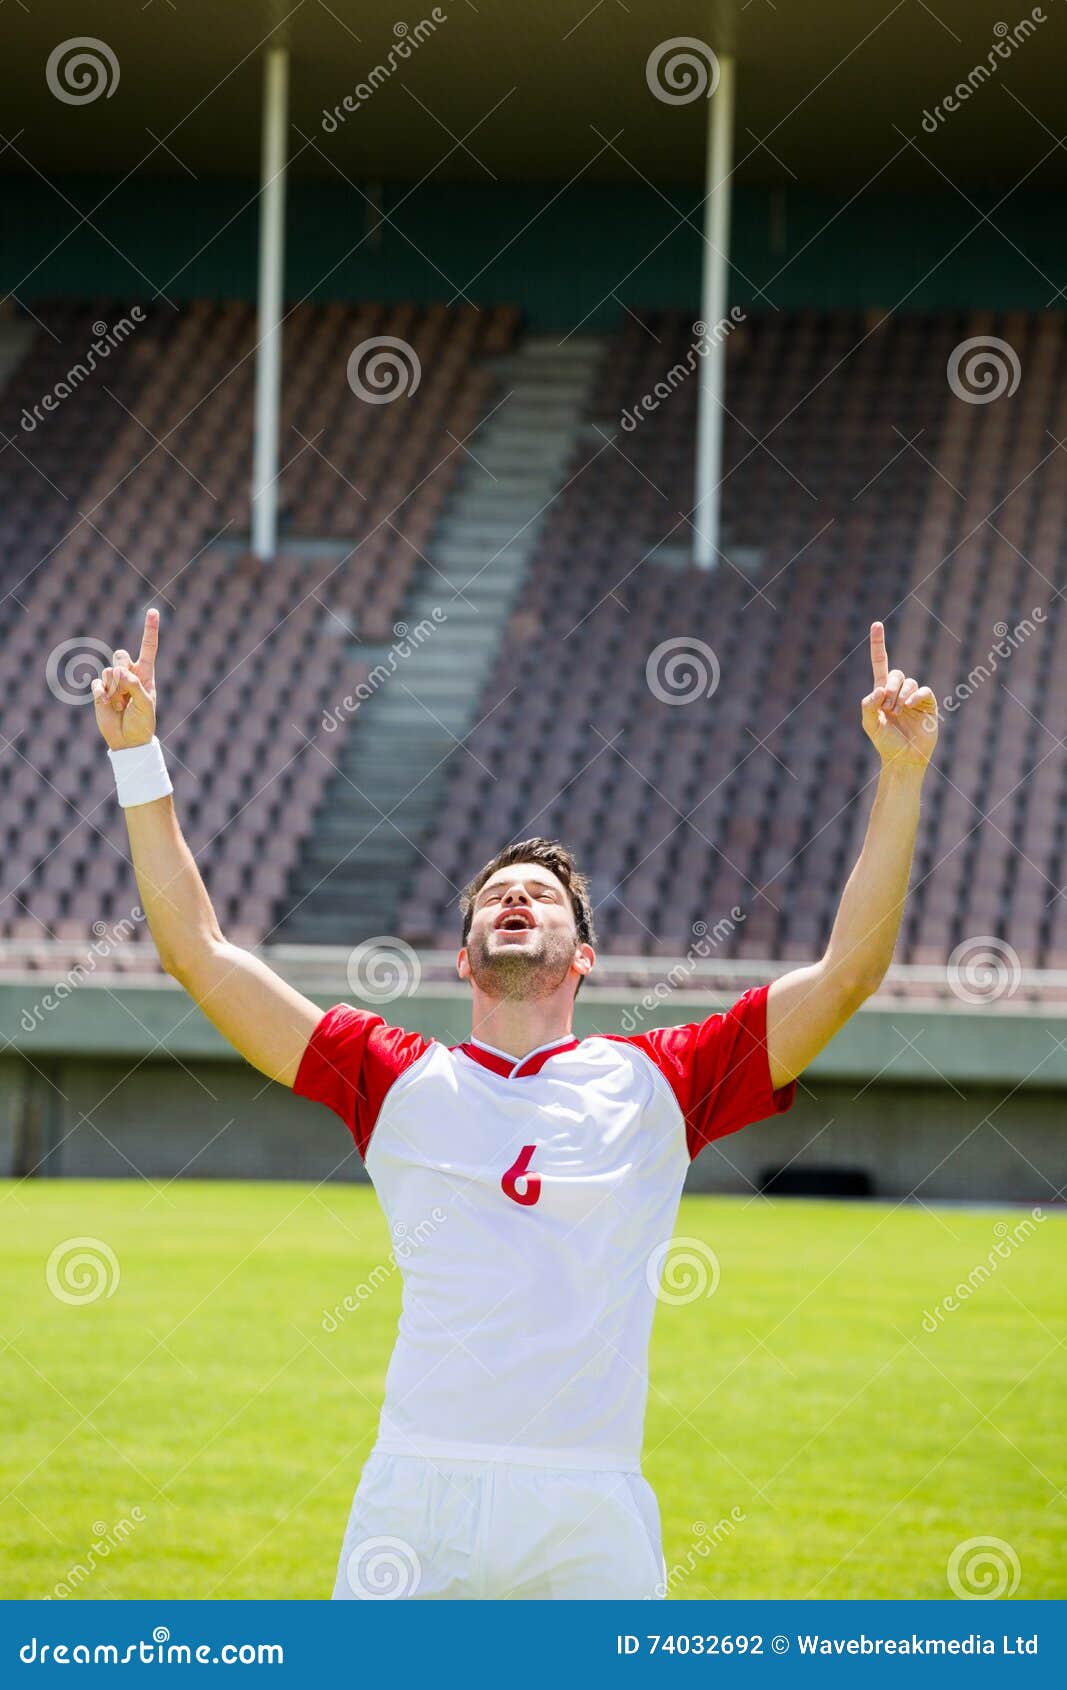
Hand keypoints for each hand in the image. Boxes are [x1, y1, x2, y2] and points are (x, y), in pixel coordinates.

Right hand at [90, 608, 159, 750]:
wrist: (128, 741)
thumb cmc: (142, 723)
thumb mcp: (145, 705)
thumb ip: (136, 686)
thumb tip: (120, 672)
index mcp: (145, 674)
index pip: (148, 648)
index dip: (149, 629)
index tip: (153, 611)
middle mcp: (129, 674)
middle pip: (120, 654)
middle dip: (121, 670)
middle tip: (126, 691)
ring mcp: (113, 682)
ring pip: (108, 670)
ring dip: (114, 688)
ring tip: (121, 704)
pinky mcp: (101, 691)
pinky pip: (97, 682)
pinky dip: (102, 694)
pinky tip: (108, 705)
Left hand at [862, 621, 938, 772]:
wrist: (904, 758)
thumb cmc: (885, 742)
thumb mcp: (869, 724)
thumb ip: (867, 705)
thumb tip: (878, 690)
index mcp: (882, 692)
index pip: (880, 663)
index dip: (878, 644)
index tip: (876, 624)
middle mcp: (899, 691)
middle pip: (895, 673)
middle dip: (890, 687)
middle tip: (887, 708)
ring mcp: (914, 697)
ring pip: (909, 681)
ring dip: (900, 695)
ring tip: (898, 712)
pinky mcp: (928, 704)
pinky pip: (924, 690)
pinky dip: (916, 695)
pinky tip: (909, 706)